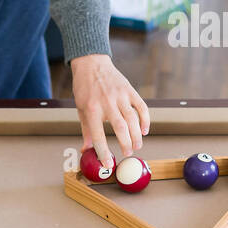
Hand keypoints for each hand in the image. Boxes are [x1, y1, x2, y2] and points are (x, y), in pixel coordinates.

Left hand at [70, 54, 149, 169]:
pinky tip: (145, 130)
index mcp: (91, 110)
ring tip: (137, 145)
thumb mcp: (81, 109)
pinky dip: (145, 120)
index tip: (109, 164)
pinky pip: (141, 107)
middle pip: (121, 128)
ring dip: (137, 135)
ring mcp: (120, 96)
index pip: (98, 136)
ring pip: (133, 119)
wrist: (92, 63)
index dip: (104, 152)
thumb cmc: (85, 88)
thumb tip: (86, 150)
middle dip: (126, 144)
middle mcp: (106, 103)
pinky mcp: (129, 90)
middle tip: (127, 153)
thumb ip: (86, 131)